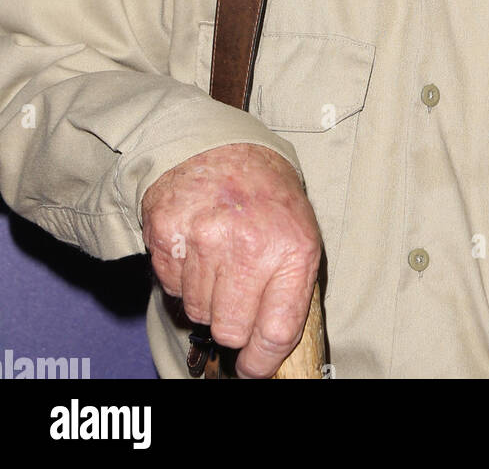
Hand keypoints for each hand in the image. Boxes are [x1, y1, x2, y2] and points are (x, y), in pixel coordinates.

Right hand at [141, 142, 320, 378]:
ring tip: (219, 258)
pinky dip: (183, 278)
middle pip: (230, 331)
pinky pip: (172, 289)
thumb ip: (291, 291)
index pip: (276, 330)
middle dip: (233, 323)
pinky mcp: (167, 235)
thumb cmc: (265, 196)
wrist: (219, 144)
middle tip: (237, 292)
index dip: (263, 360)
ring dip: (207, 297)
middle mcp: (248, 245)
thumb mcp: (299, 233)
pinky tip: (196, 248)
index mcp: (291, 247)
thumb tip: (271, 351)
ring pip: (198, 313)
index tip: (254, 368)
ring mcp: (204, 239)